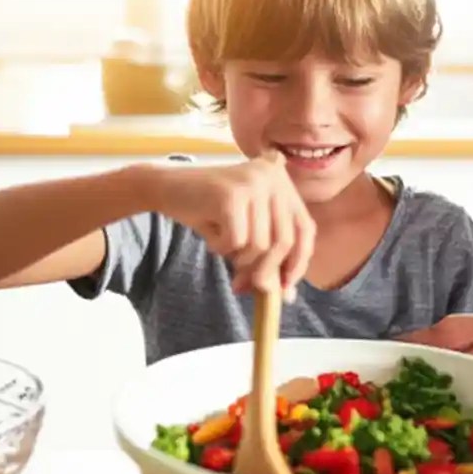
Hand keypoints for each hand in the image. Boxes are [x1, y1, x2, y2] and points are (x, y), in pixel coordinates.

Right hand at [147, 151, 314, 296]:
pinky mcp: (231, 194)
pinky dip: (222, 248)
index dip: (298, 261)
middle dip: (265, 271)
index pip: (305, 229)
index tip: (285, 288)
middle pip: (284, 241)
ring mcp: (253, 183)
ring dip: (240, 259)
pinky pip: (237, 241)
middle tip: (243, 286)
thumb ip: (268, 259)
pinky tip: (212, 239)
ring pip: (260, 245)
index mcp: (282, 181)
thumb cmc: (210, 212)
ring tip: (222, 249)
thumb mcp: (246, 233)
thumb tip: (288, 296)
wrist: (167, 188)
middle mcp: (273, 176)